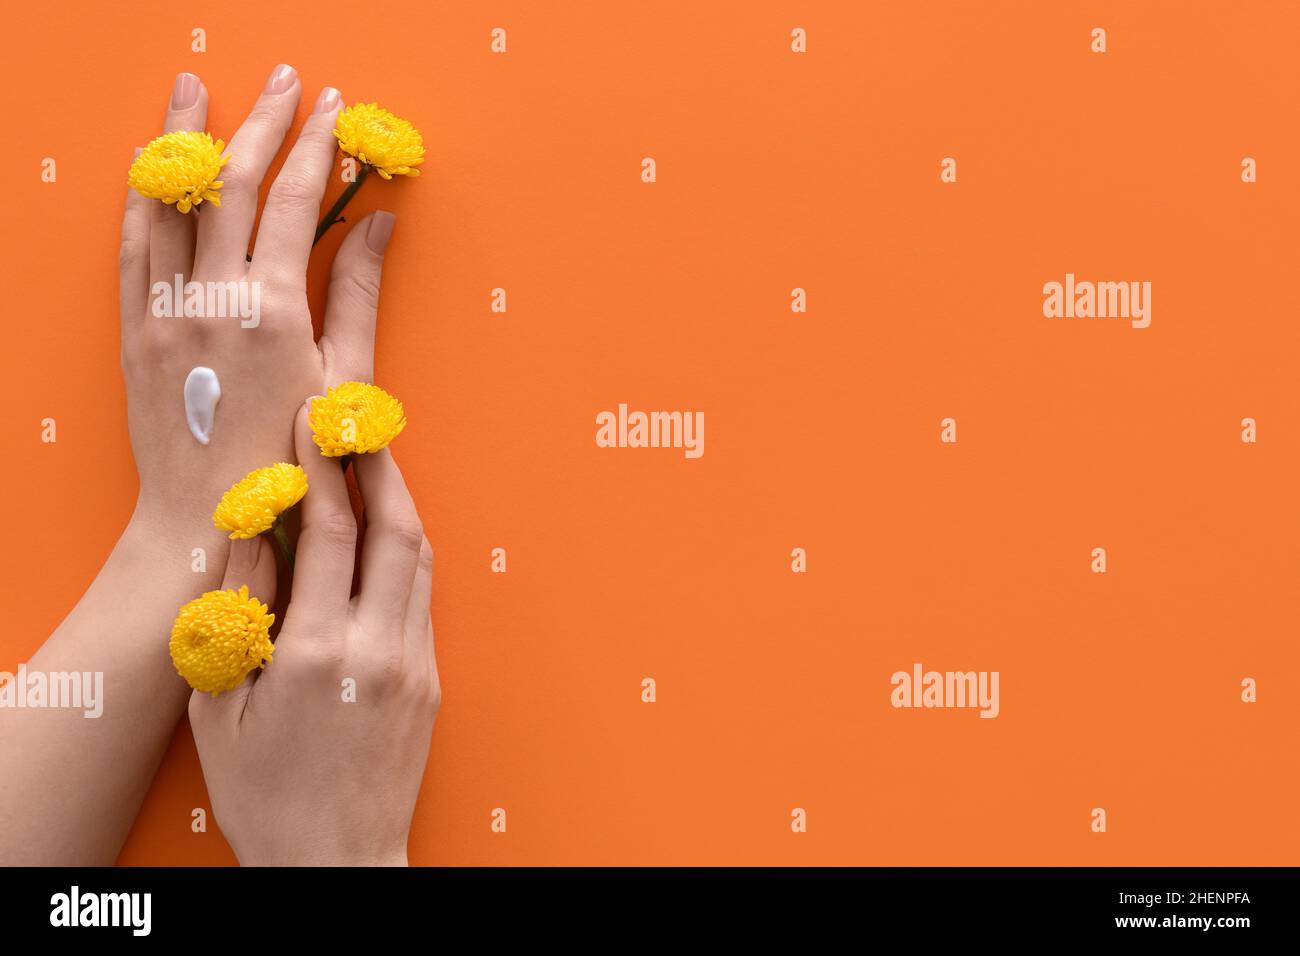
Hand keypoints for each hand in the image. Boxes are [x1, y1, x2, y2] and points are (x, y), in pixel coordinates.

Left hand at [120, 66, 393, 536]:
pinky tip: (151, 165)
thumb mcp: (342, 382)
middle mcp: (210, 296)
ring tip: (195, 86)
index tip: (332, 107)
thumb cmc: (289, 464)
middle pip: (233, 182)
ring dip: (186, 136)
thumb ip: (358, 295)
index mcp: (271, 310)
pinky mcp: (132, 329)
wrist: (205, 522)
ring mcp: (162, 309)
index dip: (315, 147)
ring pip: (172, 199)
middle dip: (262, 121)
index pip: (293, 201)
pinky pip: (131, 244)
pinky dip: (143, 196)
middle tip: (284, 78)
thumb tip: (378, 225)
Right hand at [188, 404, 438, 866]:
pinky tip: (388, 540)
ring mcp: (415, 664)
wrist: (336, 861)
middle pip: (397, 530)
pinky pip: (424, 598)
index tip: (316, 425)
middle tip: (363, 425)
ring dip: (403, 506)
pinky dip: (408, 555)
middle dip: (381, 467)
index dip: (325, 469)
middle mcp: (379, 648)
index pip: (331, 533)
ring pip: (422, 560)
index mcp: (318, 651)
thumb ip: (239, 614)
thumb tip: (252, 535)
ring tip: (379, 468)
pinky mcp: (432, 681)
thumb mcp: (220, 708)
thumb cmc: (264, 793)